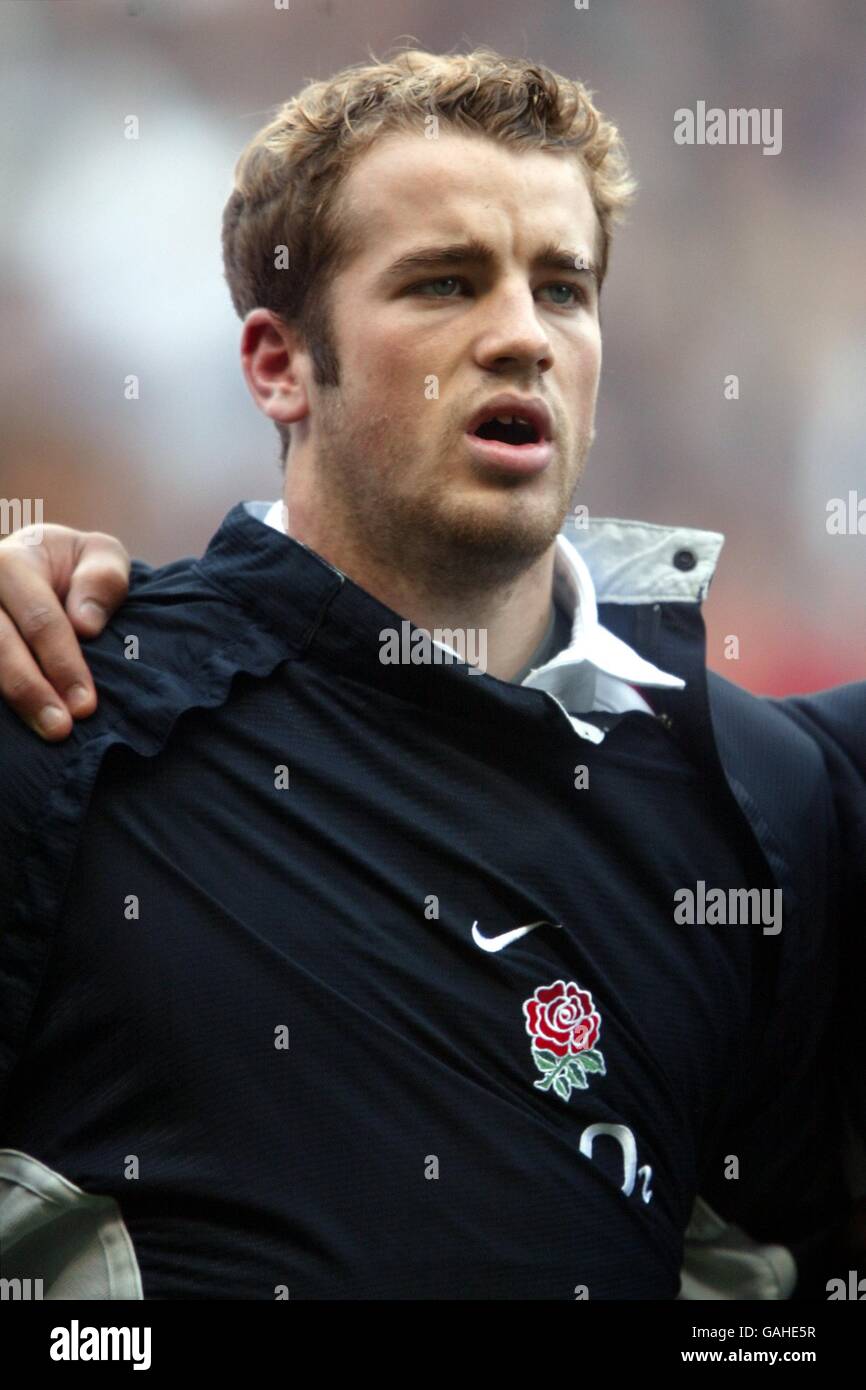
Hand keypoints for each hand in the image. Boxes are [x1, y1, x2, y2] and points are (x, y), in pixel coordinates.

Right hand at [0, 524, 129, 739]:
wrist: (37, 567)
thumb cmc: (73, 568)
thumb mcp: (100, 556)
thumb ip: (103, 578)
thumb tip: (85, 624)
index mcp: (11, 563)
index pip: (39, 618)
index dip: (63, 663)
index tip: (85, 704)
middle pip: (0, 646)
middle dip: (32, 691)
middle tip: (61, 729)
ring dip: (14, 702)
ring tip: (44, 732)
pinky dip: (0, 703)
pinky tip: (17, 731)